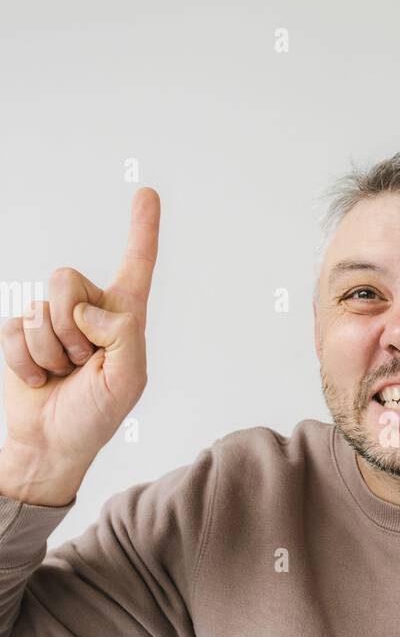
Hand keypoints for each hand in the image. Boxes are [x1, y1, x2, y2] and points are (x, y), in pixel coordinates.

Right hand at [0, 188, 159, 484]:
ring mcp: (51, 319)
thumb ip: (122, 337)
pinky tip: (38, 378)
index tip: (146, 193)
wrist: (51, 443)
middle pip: (67, 280)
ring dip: (49, 350)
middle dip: (69, 327)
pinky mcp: (20, 332)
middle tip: (79, 363)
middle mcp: (88, 309)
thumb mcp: (127, 381)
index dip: (141, 229)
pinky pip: (15, 330)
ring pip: (41, 308)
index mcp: (124, 317)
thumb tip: (88, 310)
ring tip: (61, 373)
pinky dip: (25, 361)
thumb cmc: (96, 415)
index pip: (136, 265)